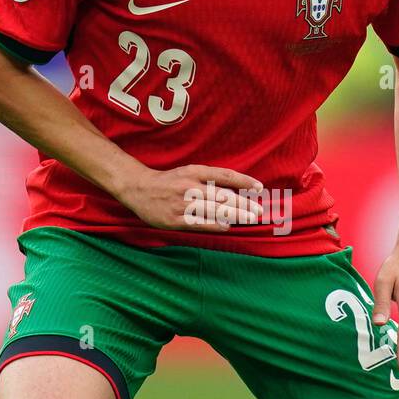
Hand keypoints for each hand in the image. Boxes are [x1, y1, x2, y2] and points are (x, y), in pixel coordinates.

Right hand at [122, 164, 263, 231]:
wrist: (139, 188)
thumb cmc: (169, 182)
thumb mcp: (188, 172)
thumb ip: (208, 180)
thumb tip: (234, 193)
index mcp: (194, 172)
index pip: (224, 175)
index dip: (243, 181)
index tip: (259, 187)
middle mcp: (189, 186)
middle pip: (222, 196)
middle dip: (243, 205)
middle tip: (259, 211)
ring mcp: (182, 204)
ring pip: (214, 211)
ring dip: (234, 216)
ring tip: (249, 218)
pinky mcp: (175, 219)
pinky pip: (200, 223)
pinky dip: (215, 225)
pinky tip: (227, 226)